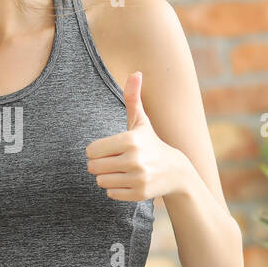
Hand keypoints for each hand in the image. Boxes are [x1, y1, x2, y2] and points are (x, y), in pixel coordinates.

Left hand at [85, 71, 187, 202]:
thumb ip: (133, 98)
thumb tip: (136, 72)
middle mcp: (134, 160)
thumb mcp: (141, 121)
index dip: (97, 151)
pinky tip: (129, 181)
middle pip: (94, 167)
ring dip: (107, 177)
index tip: (109, 149)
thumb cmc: (151, 143)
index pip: (91, 150)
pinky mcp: (139, 194)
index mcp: (130, 140)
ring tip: (121, 171)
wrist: (175, 171)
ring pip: (101, 181)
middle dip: (100, 165)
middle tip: (114, 161)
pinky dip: (115, 189)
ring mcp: (137, 178)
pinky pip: (111, 193)